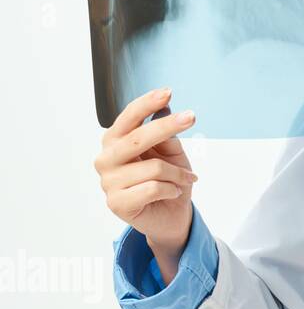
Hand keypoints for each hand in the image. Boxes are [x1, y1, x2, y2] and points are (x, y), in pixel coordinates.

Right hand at [94, 87, 198, 266]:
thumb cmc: (168, 180)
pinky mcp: (117, 203)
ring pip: (153, 168)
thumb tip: (165, 109)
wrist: (170, 215)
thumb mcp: (172, 153)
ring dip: (178, 173)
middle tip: (191, 118)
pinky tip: (172, 192)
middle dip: (167, 126)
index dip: (145, 104)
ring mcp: (108, 182)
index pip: (127, 119)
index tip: (167, 93)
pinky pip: (153, 188)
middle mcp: (106, 159)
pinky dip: (172, 189)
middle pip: (137, 138)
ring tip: (185, 179)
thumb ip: (166, 134)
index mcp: (115, 142)